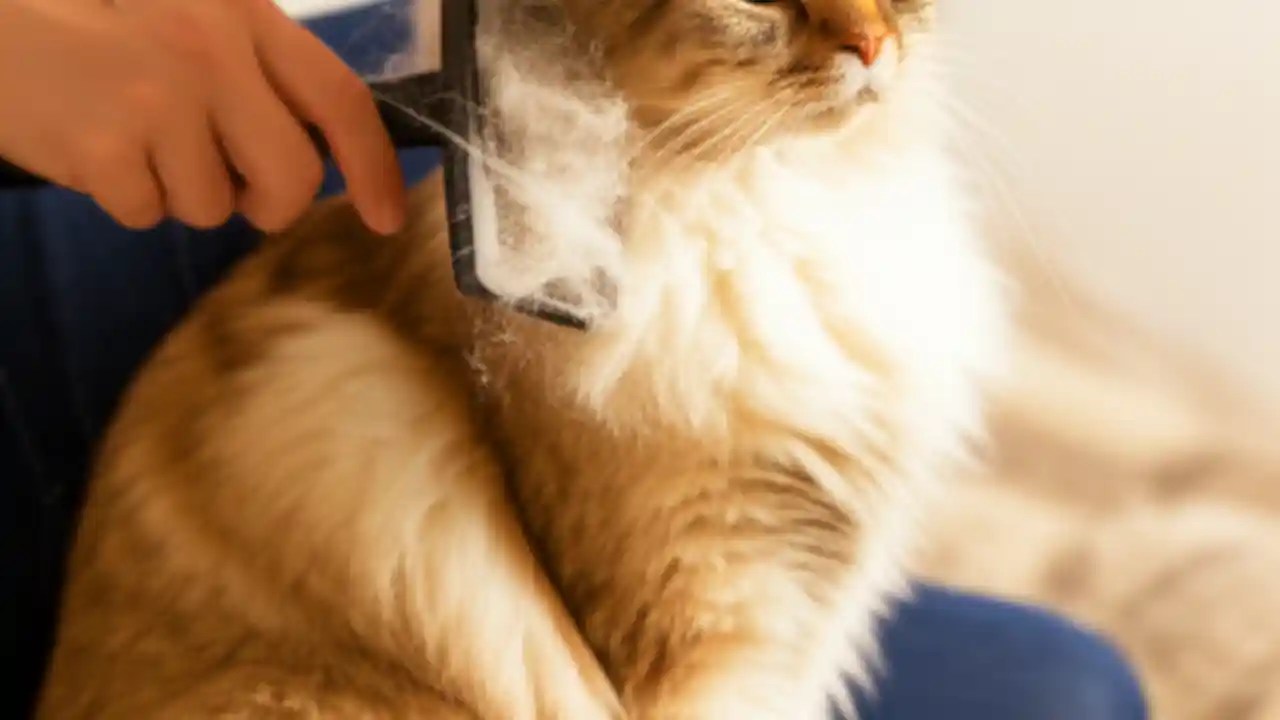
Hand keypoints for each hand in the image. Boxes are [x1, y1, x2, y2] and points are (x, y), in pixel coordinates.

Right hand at [0, 0, 405, 233]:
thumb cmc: (94, 29)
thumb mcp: (191, 22)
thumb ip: (258, 76)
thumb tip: (316, 156)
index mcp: (242, 12)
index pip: (339, 96)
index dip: (373, 164)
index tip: (386, 215)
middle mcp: (211, 50)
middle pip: (293, 175)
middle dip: (269, 204)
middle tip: (233, 189)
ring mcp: (158, 96)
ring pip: (215, 205)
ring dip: (179, 192)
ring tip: (134, 139)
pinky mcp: (107, 142)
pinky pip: (148, 213)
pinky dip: (125, 197)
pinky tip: (95, 147)